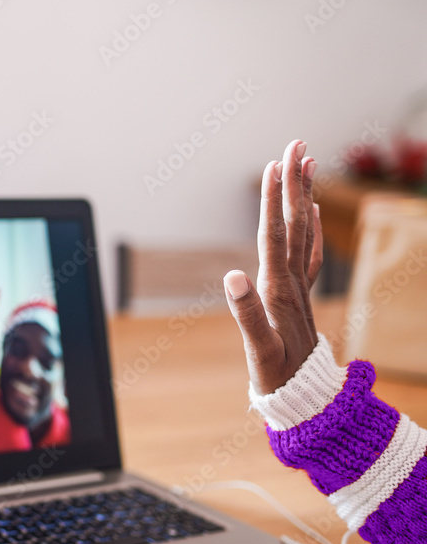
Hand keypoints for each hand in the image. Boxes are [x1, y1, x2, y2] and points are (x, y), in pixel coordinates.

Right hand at [223, 139, 323, 394]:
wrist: (308, 399)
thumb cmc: (279, 378)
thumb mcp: (259, 350)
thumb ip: (246, 313)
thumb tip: (232, 275)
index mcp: (278, 289)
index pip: (274, 235)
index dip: (274, 199)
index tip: (275, 164)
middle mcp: (291, 281)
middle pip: (293, 223)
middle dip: (294, 182)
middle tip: (296, 144)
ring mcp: (298, 287)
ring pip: (302, 231)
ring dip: (303, 195)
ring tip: (307, 161)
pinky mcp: (299, 296)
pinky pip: (307, 253)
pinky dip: (308, 227)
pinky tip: (310, 210)